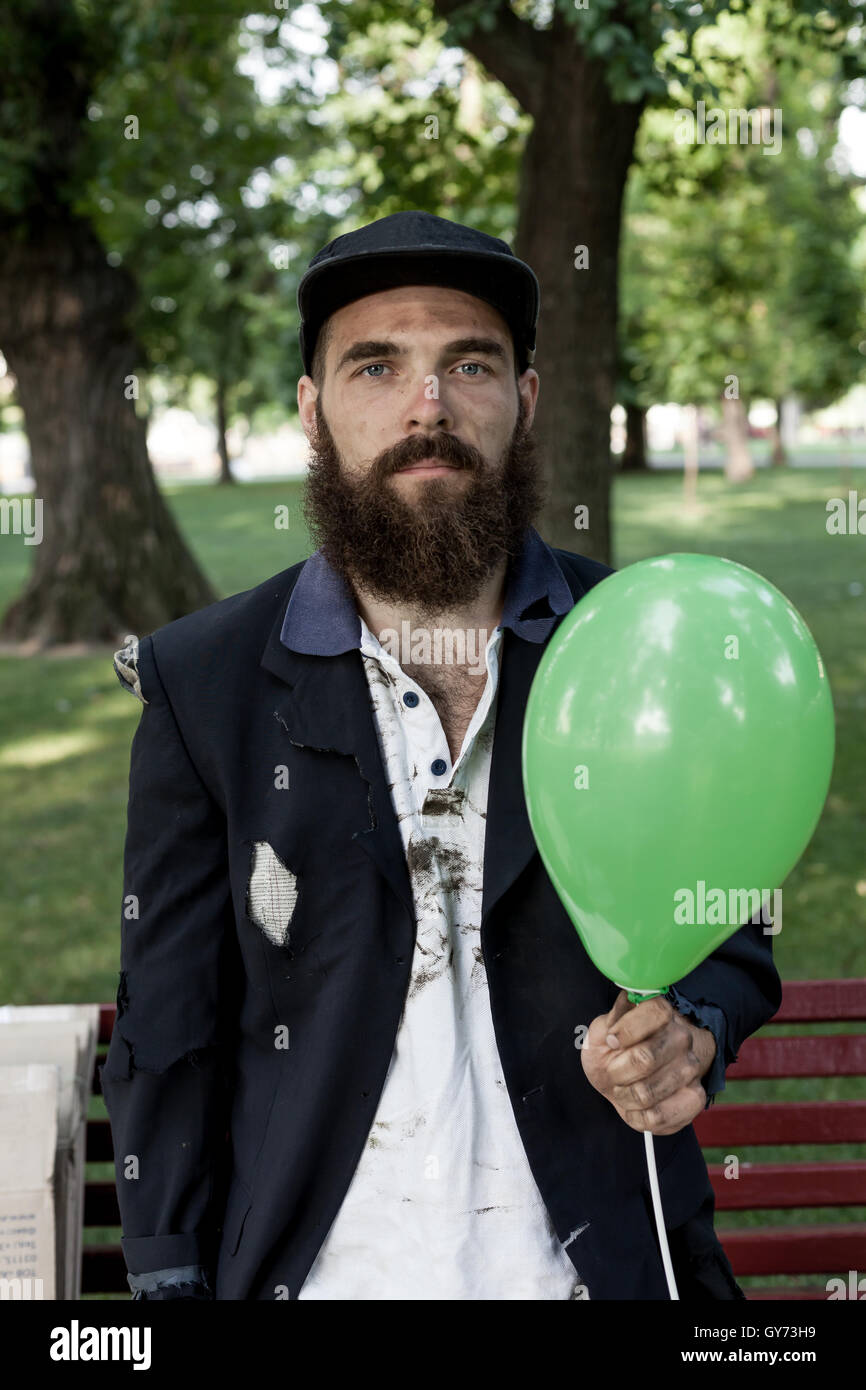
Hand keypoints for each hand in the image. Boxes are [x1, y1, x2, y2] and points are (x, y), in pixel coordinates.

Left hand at [580, 989, 716, 1135]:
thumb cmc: (613, 1052)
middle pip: (645, 1059)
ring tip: (623, 1089)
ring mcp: (691, 1068)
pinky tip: (635, 1107)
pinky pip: (659, 1117)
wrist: (630, 1077)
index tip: (611, 1041)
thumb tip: (622, 1014)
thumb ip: (609, 1022)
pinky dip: (637, 1117)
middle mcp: (681, 1037)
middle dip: (616, 1072)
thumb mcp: (602, 1032)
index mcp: (660, 1013)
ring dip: (624, 1096)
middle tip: (611, 1072)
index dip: (627, 1029)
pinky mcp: (694, 1098)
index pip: (655, 1012)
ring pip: (647, 1093)